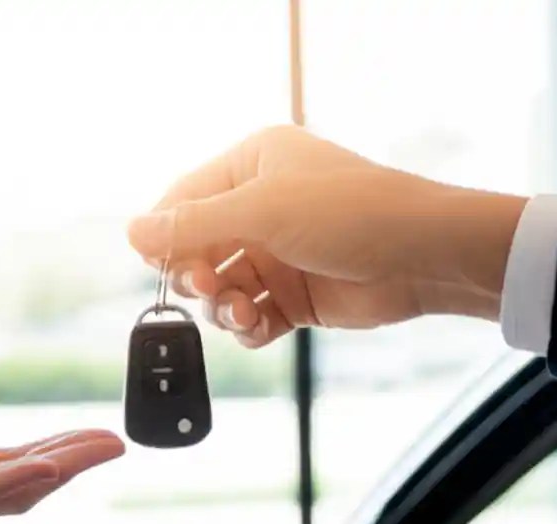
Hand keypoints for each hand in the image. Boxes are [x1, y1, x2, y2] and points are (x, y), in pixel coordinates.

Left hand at [0, 385, 123, 523]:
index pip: (9, 460)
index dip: (55, 448)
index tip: (98, 435)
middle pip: (18, 480)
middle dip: (70, 462)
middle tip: (117, 442)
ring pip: (3, 492)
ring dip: (53, 471)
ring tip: (97, 451)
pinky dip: (7, 484)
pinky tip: (42, 466)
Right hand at [126, 125, 527, 347]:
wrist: (425, 256)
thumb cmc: (350, 214)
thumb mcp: (261, 211)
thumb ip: (192, 225)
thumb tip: (131, 231)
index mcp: (253, 164)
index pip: (184, 198)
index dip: (164, 233)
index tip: (154, 264)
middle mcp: (262, 205)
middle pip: (197, 247)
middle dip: (195, 274)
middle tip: (206, 287)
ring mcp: (280, 252)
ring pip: (222, 287)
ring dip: (223, 305)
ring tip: (243, 311)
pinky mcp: (297, 295)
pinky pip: (251, 314)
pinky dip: (248, 326)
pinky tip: (258, 326)